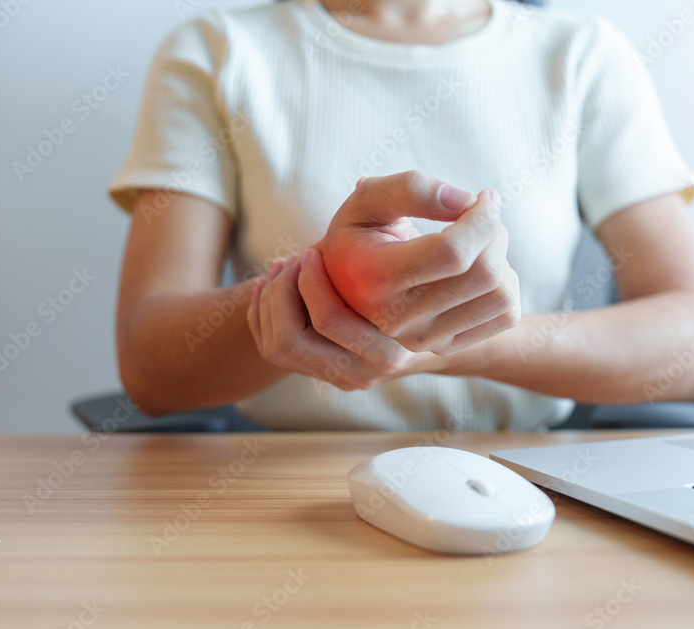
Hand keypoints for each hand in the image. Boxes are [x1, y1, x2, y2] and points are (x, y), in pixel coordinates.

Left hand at [246, 251, 434, 390]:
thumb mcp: (409, 258)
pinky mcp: (323, 376)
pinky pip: (273, 351)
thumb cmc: (415, 277)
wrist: (431, 322)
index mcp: (390, 350)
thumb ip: (389, 236)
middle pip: (292, 340)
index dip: (310, 281)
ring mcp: (341, 378)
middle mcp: (364, 372)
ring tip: (280, 267)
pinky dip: (262, 315)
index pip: (329, 321)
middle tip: (291, 259)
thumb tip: (359, 185)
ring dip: (270, 302)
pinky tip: (269, 284)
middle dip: (282, 292)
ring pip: (278, 347)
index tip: (312, 251)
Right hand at [312, 170, 520, 354]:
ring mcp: (423, 340)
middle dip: (493, 232)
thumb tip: (465, 201)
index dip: (481, 219)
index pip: (452, 253)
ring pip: (501, 296)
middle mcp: (397, 319)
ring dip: (502, 257)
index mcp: (373, 278)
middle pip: (484, 273)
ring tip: (478, 241)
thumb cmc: (365, 231)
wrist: (353, 281)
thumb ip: (411, 188)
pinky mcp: (446, 347)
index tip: (482, 198)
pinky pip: (507, 315)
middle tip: (479, 214)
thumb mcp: (370, 198)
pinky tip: (478, 269)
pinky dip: (506, 284)